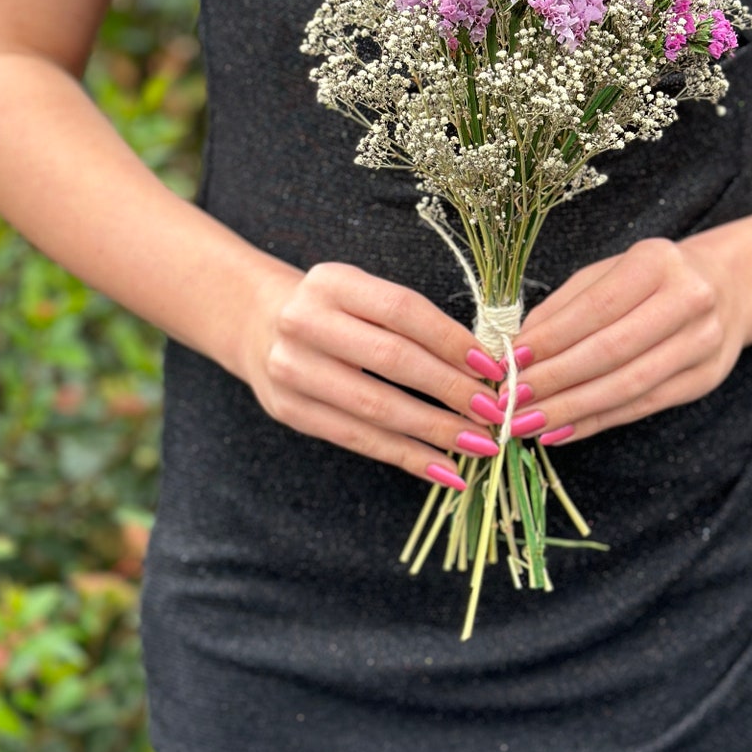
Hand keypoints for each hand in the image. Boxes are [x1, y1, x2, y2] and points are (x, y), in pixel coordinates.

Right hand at [239, 261, 505, 487]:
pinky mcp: (289, 410)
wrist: (257, 324)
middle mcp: (305, 322)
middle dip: (452, 390)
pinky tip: (444, 468)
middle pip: (393, 360)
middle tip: (494, 412)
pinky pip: (359, 439)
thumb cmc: (333, 310)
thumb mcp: (363, 295)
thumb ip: (412, 322)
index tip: (494, 368)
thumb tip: (482, 367)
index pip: (403, 310)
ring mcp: (291, 369)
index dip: (452, 340)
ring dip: (435, 430)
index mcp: (333, 282)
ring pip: (376, 407)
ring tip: (478, 445)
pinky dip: (407, 456)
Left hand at [504, 237, 745, 444]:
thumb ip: (562, 308)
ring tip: (528, 422)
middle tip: (511, 402)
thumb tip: (515, 349)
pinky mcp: (705, 379)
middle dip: (555, 381)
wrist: (726, 289)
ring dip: (571, 410)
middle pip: (612, 351)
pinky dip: (597, 421)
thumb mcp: (606, 275)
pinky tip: (562, 430)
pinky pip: (642, 406)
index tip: (510, 362)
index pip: (596, 308)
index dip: (551, 339)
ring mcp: (702, 343)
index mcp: (657, 262)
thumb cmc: (650, 279)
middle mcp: (688, 300)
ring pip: (627, 386)